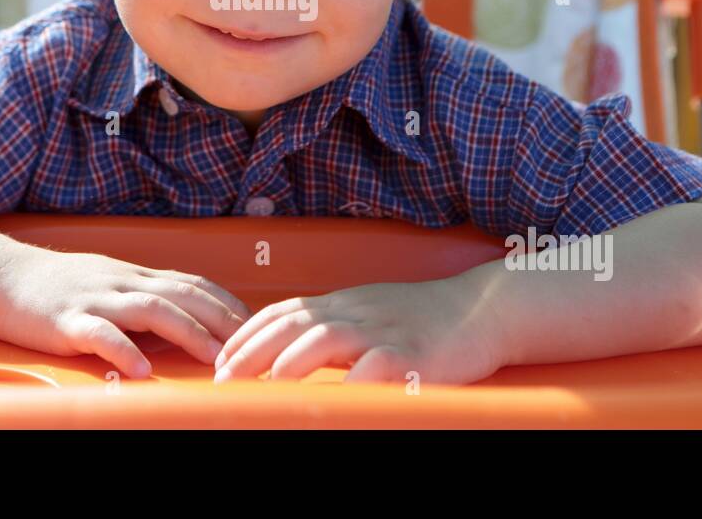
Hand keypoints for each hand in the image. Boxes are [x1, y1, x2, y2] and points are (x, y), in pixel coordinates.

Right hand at [0, 241, 251, 378]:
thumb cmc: (56, 284)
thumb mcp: (107, 282)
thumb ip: (140, 296)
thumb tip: (180, 318)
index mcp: (134, 275)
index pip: (193, 283)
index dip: (226, 303)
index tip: (255, 325)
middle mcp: (122, 282)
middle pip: (183, 294)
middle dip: (220, 320)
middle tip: (250, 347)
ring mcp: (96, 299)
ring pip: (151, 310)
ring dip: (187, 333)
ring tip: (213, 359)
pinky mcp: (67, 320)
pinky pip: (99, 334)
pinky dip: (123, 351)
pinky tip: (141, 371)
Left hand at [213, 272, 506, 384]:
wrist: (482, 307)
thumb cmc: (423, 317)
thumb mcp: (369, 312)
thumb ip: (331, 326)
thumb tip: (285, 350)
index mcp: (341, 303)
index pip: (282, 311)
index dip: (246, 333)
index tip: (219, 358)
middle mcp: (356, 312)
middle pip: (293, 323)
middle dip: (252, 351)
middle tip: (223, 380)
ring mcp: (384, 330)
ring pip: (328, 337)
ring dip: (292, 362)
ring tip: (268, 387)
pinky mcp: (414, 352)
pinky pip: (379, 365)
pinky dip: (355, 381)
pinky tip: (338, 398)